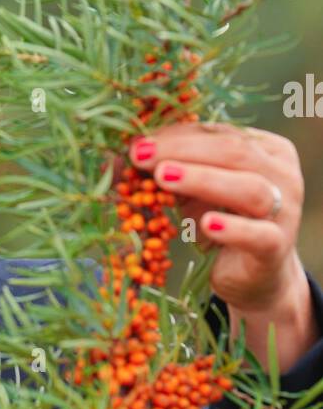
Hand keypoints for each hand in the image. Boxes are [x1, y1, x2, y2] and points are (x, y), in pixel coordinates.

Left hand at [129, 121, 318, 371]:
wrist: (254, 275)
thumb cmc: (222, 221)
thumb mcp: (196, 190)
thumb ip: (174, 166)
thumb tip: (125, 151)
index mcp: (266, 149)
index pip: (220, 134)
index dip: (178, 135)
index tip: (139, 141)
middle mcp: (282, 174)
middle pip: (234, 153)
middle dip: (182, 152)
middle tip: (141, 155)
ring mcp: (283, 211)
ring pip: (249, 188)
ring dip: (203, 180)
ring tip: (163, 177)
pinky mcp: (276, 247)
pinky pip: (258, 235)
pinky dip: (232, 228)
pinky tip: (205, 224)